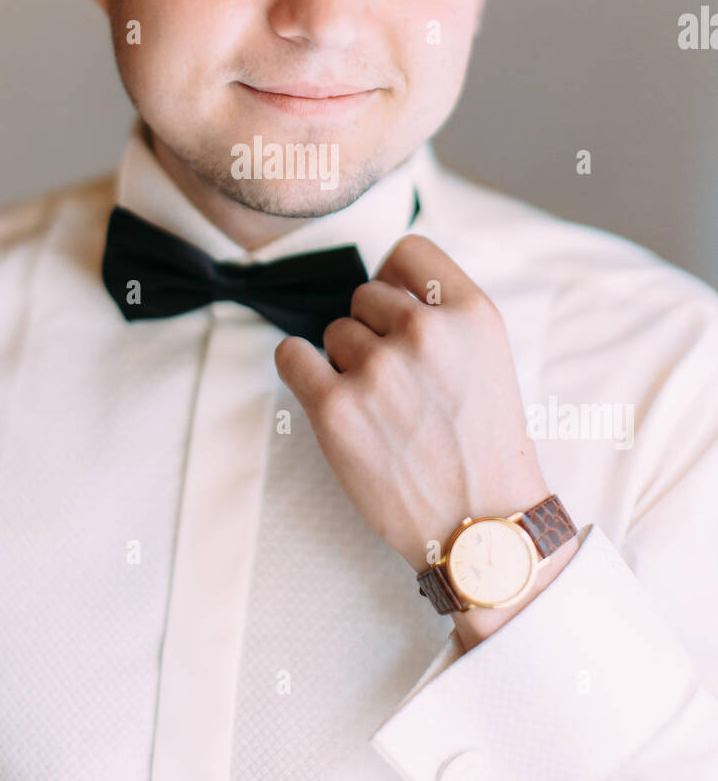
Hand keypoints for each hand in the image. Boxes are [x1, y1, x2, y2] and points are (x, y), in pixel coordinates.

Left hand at [274, 233, 551, 575]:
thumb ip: (443, 312)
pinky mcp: (336, 409)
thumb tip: (379, 282)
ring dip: (346, 363)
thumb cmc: (483, 446)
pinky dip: (300, 369)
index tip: (397, 309)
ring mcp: (378, 369)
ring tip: (382, 410)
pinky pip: (291, 355)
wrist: (482, 528)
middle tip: (398, 383)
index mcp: (471, 313)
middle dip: (373, 331)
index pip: (408, 251)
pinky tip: (325, 394)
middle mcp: (425, 332)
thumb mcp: (489, 357)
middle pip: (364, 295)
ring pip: (333, 332)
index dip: (395, 279)